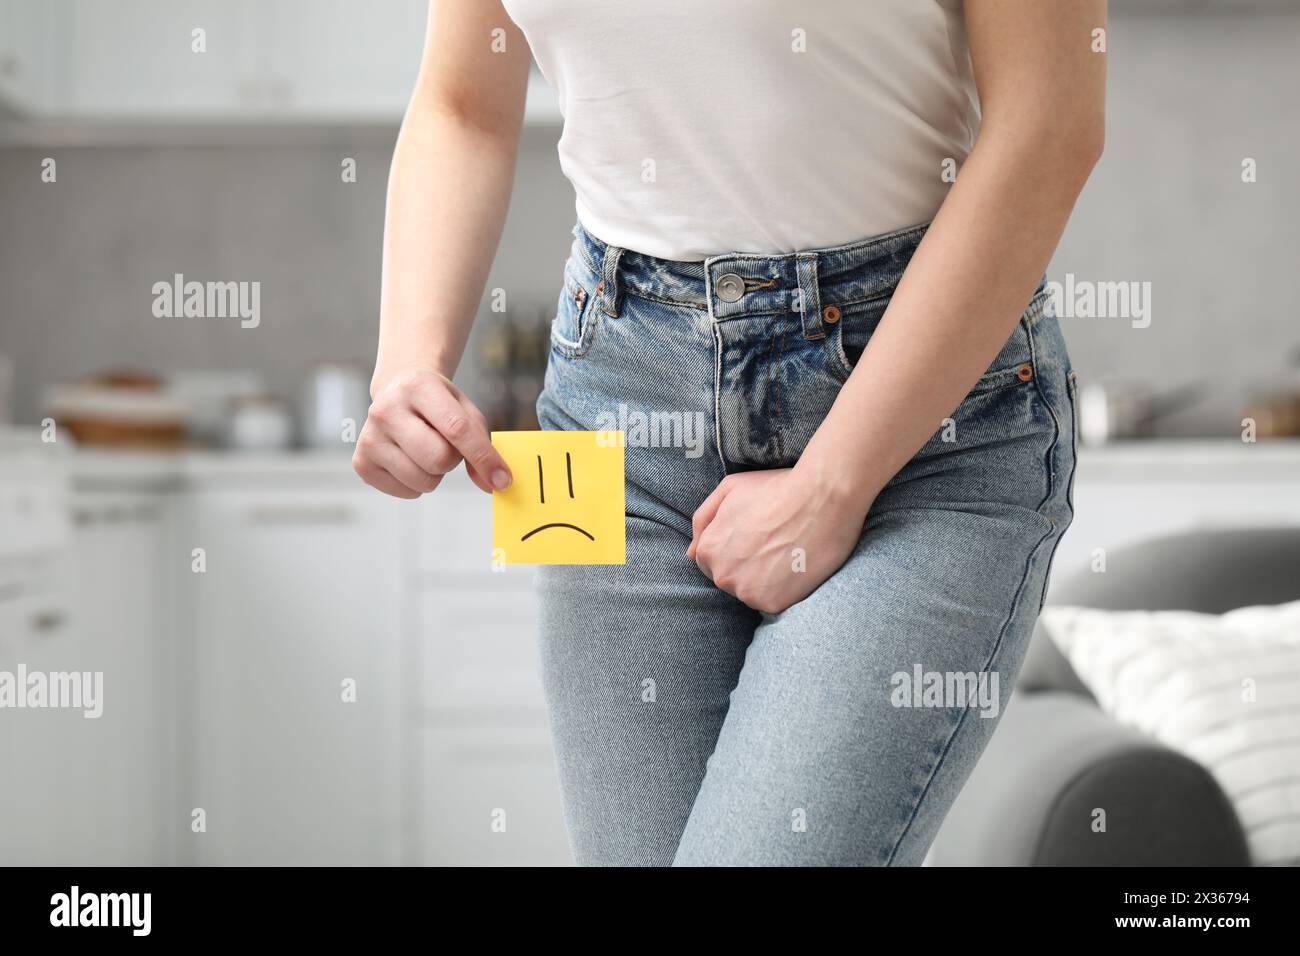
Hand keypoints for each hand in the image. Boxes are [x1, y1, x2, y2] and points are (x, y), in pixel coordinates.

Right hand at [353, 368, 511, 498]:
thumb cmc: (438, 404)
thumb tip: (494, 484)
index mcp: (418, 386)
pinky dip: (416, 483)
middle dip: (452, 460)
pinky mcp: (361, 462)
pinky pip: (407, 492)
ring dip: (435, 473)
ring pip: (423, 480)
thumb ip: (483, 445)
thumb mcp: (465, 411)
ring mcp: (369, 436)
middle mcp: (386, 409)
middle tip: (445, 444)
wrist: (398, 393)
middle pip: (439, 459)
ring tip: (425, 449)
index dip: (484, 457)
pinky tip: (408, 459)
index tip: (504, 479)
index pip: (458, 429)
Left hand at [686, 468, 868, 613]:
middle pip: (729, 579)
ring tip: (786, 553)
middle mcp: (722, 576)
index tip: (756, 536)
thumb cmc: (777, 489)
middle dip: (746, 565)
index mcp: (708, 550)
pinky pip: (773, 602)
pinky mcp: (775, 603)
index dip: (733, 548)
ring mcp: (748, 593)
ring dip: (764, 579)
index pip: (710, 562)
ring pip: (751, 592)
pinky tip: (796, 566)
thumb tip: (690, 553)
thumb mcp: (729, 489)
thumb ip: (703, 520)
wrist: (823, 498)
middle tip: (774, 542)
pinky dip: (784, 589)